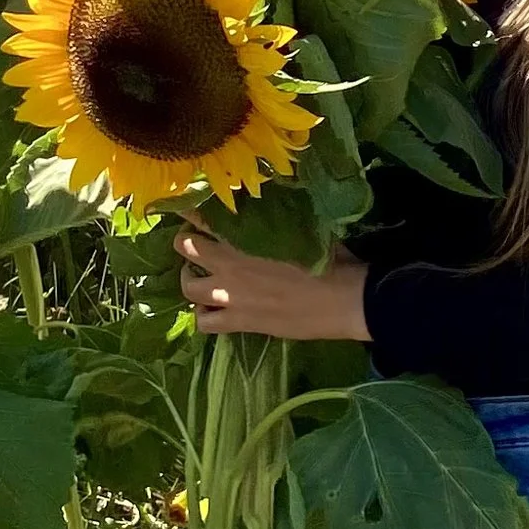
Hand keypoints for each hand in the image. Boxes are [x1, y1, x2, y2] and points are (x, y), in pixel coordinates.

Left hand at [177, 227, 371, 342]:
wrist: (343, 299)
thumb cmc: (329, 259)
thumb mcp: (301, 227)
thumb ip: (274, 220)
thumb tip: (270, 205)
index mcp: (243, 236)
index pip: (201, 217)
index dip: (190, 212)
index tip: (189, 209)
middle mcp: (228, 265)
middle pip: (185, 249)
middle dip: (186, 245)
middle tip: (197, 246)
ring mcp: (230, 296)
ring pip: (188, 289)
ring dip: (191, 281)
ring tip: (202, 280)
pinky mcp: (239, 322)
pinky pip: (205, 323)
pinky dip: (205, 316)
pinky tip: (216, 311)